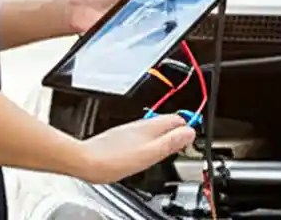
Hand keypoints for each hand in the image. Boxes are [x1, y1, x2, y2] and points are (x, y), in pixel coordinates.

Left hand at [75, 113, 195, 183]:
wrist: (86, 161)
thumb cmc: (115, 160)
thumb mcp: (150, 153)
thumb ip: (170, 142)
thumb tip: (189, 132)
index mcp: (149, 127)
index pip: (176, 119)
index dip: (188, 126)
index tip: (194, 135)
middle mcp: (139, 126)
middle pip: (165, 122)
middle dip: (178, 129)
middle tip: (187, 140)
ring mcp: (129, 132)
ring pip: (154, 128)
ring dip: (165, 134)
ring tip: (173, 144)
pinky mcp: (121, 139)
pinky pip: (143, 136)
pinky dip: (152, 140)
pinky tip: (149, 149)